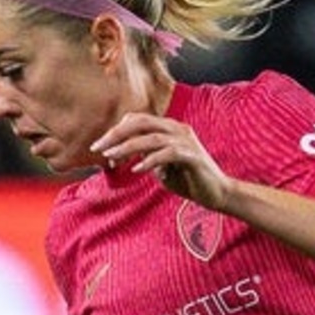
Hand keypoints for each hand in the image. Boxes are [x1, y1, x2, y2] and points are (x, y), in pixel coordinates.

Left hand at [91, 111, 232, 209]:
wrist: (216, 194)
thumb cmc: (188, 180)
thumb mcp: (160, 166)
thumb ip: (143, 155)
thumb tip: (118, 153)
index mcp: (168, 129)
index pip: (137, 120)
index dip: (117, 131)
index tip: (100, 148)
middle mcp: (177, 129)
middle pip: (141, 123)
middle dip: (116, 135)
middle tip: (98, 148)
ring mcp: (186, 141)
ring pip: (151, 138)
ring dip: (128, 148)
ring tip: (111, 158)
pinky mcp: (192, 156)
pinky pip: (167, 154)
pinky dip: (150, 161)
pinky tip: (137, 170)